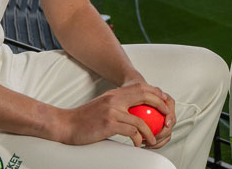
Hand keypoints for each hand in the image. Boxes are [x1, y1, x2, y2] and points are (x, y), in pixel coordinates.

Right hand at [54, 82, 173, 147]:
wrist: (65, 125)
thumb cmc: (83, 120)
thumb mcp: (102, 107)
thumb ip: (116, 105)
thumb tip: (132, 113)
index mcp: (113, 94)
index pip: (140, 87)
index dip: (155, 92)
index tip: (164, 102)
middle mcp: (114, 99)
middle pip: (145, 96)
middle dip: (160, 106)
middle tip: (167, 118)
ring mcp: (112, 111)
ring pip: (141, 120)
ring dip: (151, 132)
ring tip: (153, 139)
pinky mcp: (109, 124)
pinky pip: (131, 132)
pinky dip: (139, 139)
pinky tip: (139, 144)